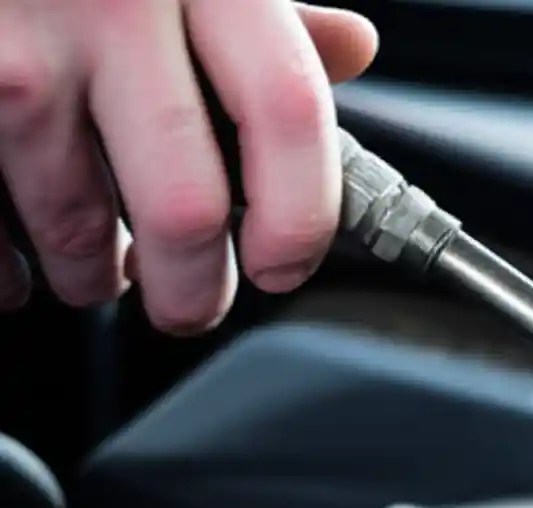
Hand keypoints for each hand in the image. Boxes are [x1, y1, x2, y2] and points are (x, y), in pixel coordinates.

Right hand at [0, 1, 377, 332]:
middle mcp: (107, 6)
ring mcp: (11, 50)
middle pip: (184, 209)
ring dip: (95, 275)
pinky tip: (19, 261)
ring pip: (75, 229)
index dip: (301, 214)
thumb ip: (265, 7)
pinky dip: (8, 268)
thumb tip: (350, 47)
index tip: (288, 262)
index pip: (285, 111)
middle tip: (194, 305)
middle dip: (196, 292)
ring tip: (100, 268)